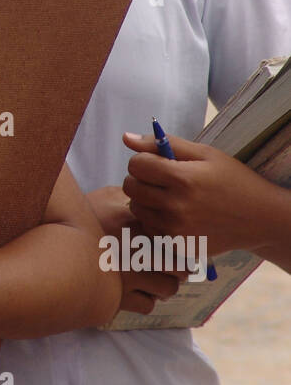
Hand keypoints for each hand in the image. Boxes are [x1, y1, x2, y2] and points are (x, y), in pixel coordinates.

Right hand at [87, 185, 186, 314]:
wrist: (55, 246)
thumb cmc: (81, 219)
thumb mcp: (105, 197)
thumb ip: (131, 198)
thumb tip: (150, 197)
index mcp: (141, 227)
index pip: (179, 240)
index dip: (182, 244)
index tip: (179, 246)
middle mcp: (141, 253)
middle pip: (180, 268)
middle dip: (180, 268)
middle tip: (176, 267)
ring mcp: (130, 277)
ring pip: (168, 289)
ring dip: (165, 286)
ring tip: (157, 281)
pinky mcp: (119, 297)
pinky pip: (147, 305)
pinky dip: (146, 300)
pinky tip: (137, 291)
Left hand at [122, 131, 266, 256]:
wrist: (259, 218)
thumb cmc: (232, 180)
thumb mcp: (205, 154)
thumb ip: (163, 144)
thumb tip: (126, 138)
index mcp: (183, 179)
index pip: (136, 165)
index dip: (142, 160)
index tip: (156, 162)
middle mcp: (175, 207)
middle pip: (130, 187)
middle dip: (140, 179)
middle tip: (159, 179)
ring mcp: (175, 230)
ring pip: (135, 208)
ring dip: (144, 200)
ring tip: (167, 196)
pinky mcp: (177, 246)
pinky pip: (147, 229)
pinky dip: (153, 220)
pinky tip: (173, 214)